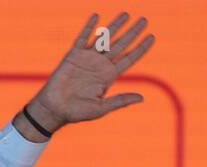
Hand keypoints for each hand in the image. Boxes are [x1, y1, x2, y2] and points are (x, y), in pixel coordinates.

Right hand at [25, 12, 155, 133]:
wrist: (55, 109)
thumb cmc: (78, 112)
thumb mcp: (101, 108)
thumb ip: (120, 101)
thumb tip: (141, 98)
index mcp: (109, 76)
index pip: (129, 58)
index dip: (140, 48)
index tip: (152, 37)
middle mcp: (100, 65)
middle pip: (120, 45)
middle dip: (132, 32)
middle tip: (144, 20)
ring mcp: (87, 58)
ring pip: (104, 38)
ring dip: (115, 26)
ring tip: (126, 14)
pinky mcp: (73, 55)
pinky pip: (83, 38)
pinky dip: (89, 27)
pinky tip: (96, 16)